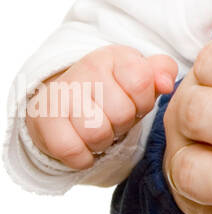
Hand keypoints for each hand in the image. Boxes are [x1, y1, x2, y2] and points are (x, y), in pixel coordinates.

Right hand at [25, 45, 177, 169]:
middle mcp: (86, 69)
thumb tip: (166, 84)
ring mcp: (60, 93)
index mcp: (114, 56)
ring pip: (97, 133)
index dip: (143, 102)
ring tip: (98, 129)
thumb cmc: (112, 90)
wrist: (63, 100)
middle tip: (113, 118)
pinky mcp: (42, 118)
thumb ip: (161, 73)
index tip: (133, 101)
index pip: (142, 83)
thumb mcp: (140, 76)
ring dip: (103, 141)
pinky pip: (71, 150)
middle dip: (123, 124)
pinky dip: (82, 157)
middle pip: (122, 114)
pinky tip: (82, 145)